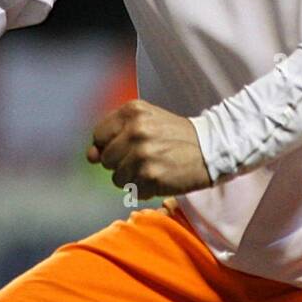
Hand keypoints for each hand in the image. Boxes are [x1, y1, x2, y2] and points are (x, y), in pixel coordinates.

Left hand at [87, 99, 212, 198]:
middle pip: (106, 159)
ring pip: (117, 178)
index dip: (110, 145)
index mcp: (132, 111)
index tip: (129, 145)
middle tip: (147, 156)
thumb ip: (114, 135)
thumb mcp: (145, 122)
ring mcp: (142, 154)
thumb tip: (90, 157)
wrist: (211, 149)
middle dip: (122, 162)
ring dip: (133, 178)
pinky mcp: (150, 176)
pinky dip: (145, 189)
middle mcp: (135, 130)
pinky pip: (132, 190)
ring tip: (155, 167)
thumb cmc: (175, 136)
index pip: (99, 135)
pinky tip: (161, 177)